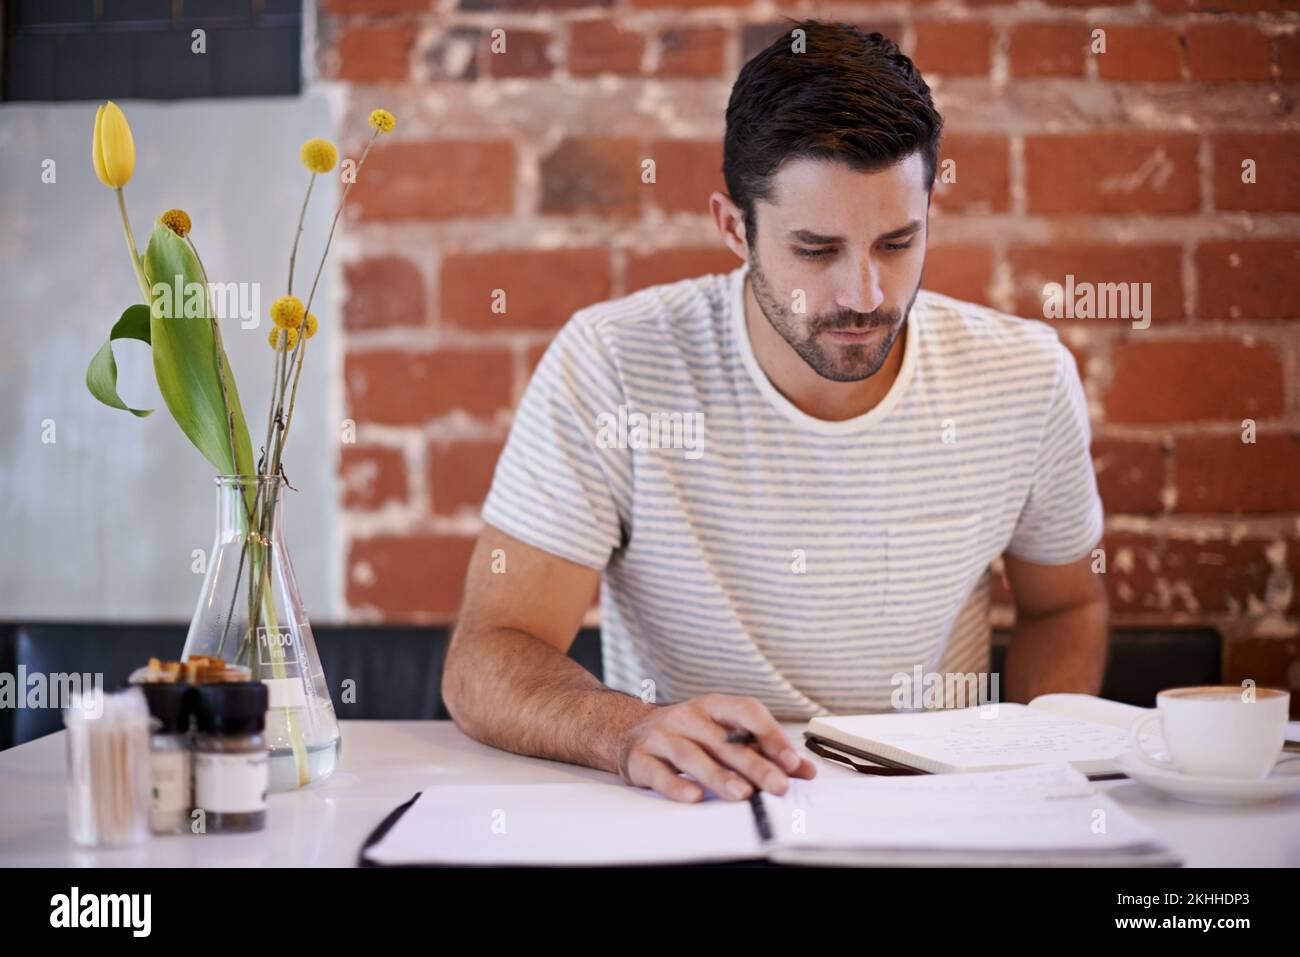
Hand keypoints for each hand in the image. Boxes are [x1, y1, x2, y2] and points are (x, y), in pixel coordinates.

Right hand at [616, 693, 817, 802]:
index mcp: (713, 706)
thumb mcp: (722, 733)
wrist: (628, 731)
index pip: (747, 712)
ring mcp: (661, 735)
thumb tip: (805, 770)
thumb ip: (763, 750)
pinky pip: (659, 773)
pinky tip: (695, 797)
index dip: (771, 735)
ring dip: (719, 776)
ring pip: (692, 755)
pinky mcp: (640, 758)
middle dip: (754, 764)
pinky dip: (677, 786)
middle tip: (778, 786)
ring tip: (742, 795)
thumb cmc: (688, 734)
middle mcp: (687, 716)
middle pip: (724, 740)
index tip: (793, 762)